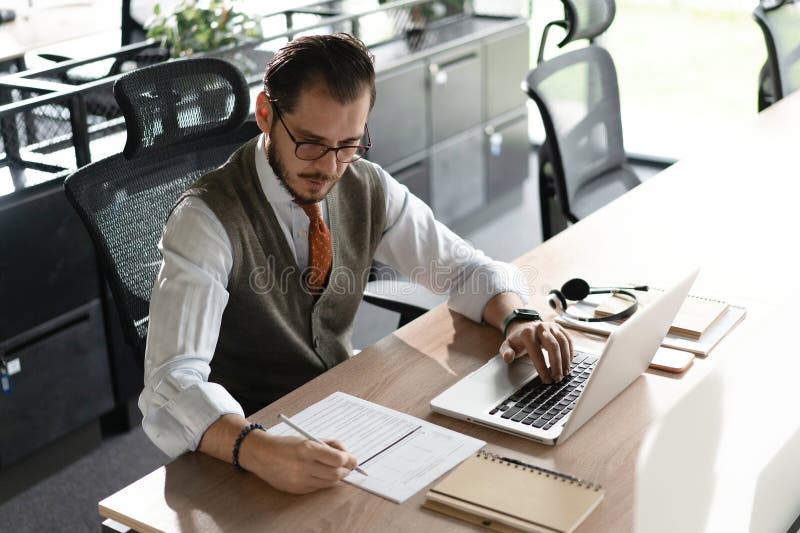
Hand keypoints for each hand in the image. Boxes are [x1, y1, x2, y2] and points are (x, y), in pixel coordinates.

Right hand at [240, 433, 357, 493]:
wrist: (261, 454)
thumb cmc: (286, 444)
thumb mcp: (308, 438)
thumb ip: (329, 445)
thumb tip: (347, 454)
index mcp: (307, 448)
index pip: (338, 459)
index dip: (349, 459)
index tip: (352, 458)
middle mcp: (304, 465)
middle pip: (336, 473)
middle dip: (346, 470)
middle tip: (348, 465)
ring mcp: (300, 479)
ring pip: (329, 482)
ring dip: (337, 476)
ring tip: (337, 469)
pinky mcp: (297, 489)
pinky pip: (318, 487)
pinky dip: (324, 481)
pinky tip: (322, 474)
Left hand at [499, 321, 572, 382]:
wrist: (523, 325)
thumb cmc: (517, 339)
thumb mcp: (507, 345)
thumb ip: (506, 352)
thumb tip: (508, 358)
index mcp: (527, 333)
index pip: (536, 352)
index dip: (542, 367)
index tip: (546, 379)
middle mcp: (540, 328)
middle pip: (553, 346)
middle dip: (557, 364)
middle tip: (558, 378)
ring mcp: (551, 326)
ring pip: (563, 342)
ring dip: (566, 359)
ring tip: (565, 373)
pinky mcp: (558, 327)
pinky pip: (568, 339)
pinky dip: (570, 352)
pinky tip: (568, 363)